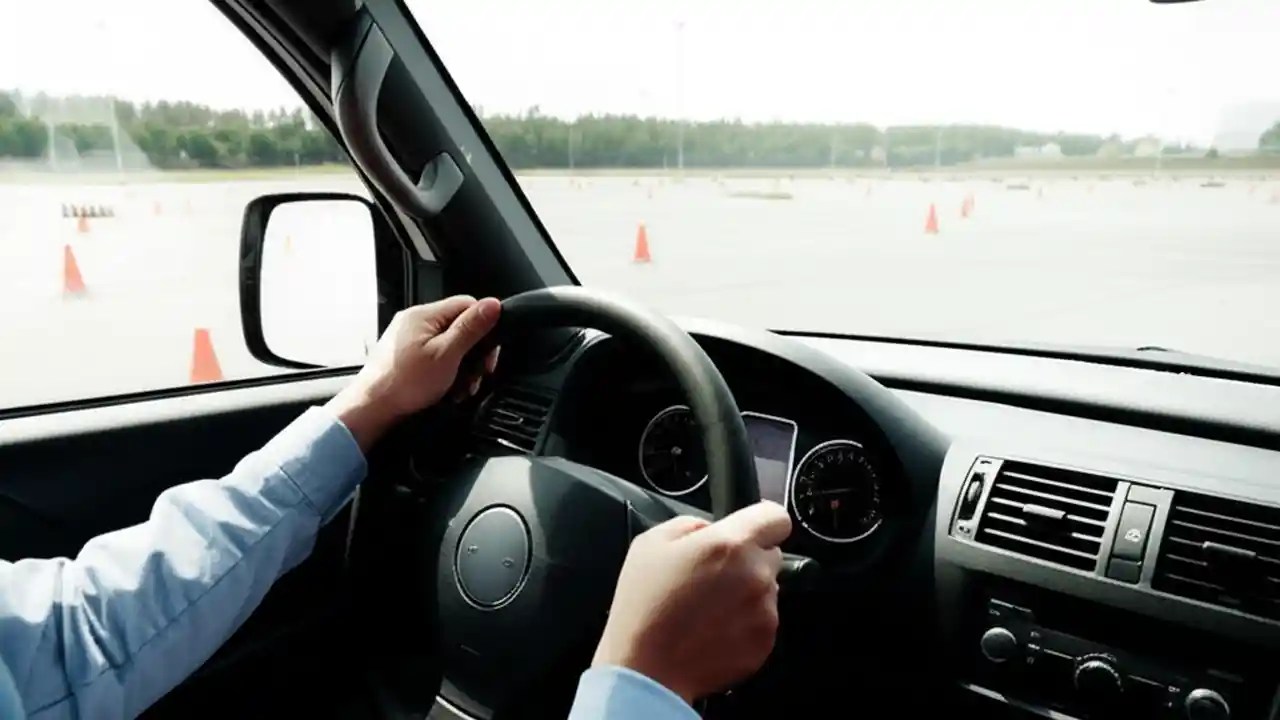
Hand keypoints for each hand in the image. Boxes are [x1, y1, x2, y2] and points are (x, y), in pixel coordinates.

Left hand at [326, 295, 500, 450]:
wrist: (372, 408)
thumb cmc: (403, 383)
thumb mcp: (447, 355)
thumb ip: (471, 329)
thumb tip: (492, 305)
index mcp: (424, 314)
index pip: (467, 305)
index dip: (484, 327)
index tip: (487, 353)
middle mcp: (414, 321)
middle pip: (459, 326)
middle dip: (473, 353)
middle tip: (475, 375)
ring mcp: (408, 339)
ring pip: (449, 344)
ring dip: (461, 366)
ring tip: (460, 386)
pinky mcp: (405, 356)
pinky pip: (435, 356)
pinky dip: (445, 371)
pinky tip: (447, 388)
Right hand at [591, 501, 791, 703]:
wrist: (647, 669)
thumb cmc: (643, 605)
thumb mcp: (651, 543)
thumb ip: (692, 524)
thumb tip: (711, 528)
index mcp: (730, 543)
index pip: (776, 517)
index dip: (761, 521)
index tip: (749, 530)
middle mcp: (756, 574)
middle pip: (771, 554)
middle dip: (748, 559)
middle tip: (713, 576)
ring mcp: (764, 611)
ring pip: (766, 589)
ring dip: (746, 592)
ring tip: (708, 608)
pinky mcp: (765, 641)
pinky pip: (763, 620)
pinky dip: (745, 622)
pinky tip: (714, 629)